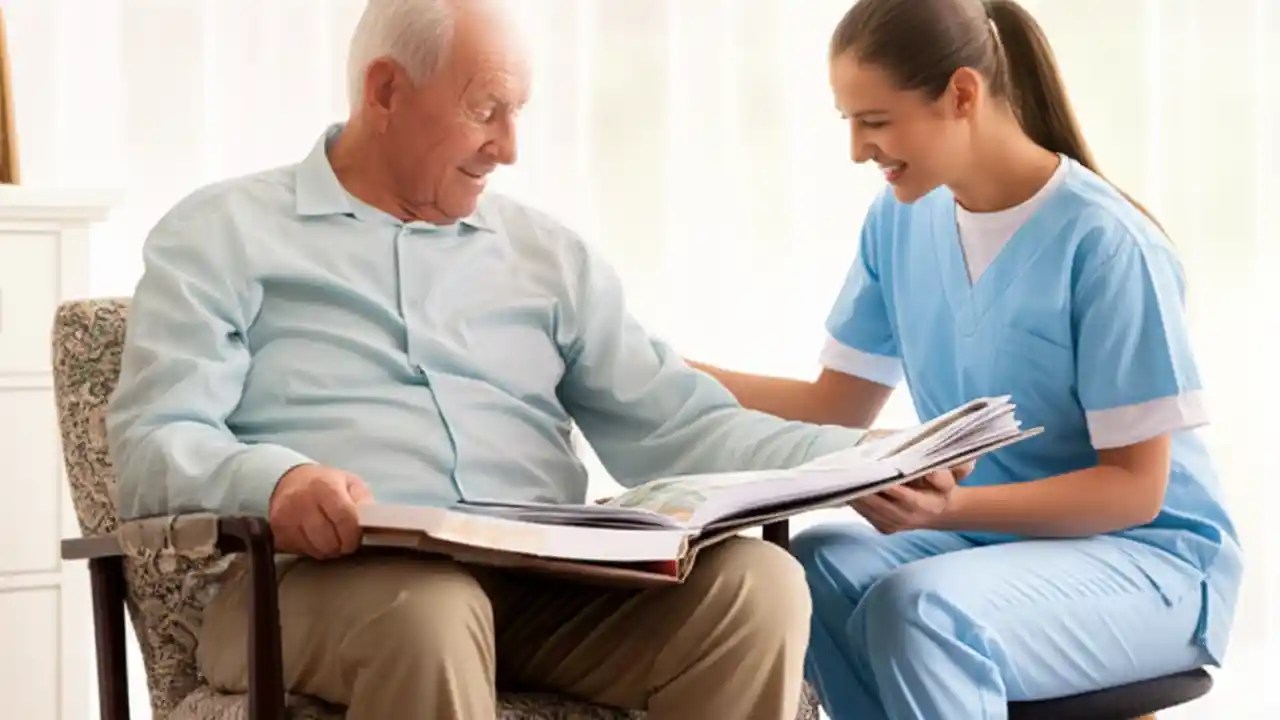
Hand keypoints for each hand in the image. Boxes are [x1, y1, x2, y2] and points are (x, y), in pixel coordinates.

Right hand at [268, 464, 373, 558]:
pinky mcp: (278, 529)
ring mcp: (287, 516)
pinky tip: (314, 538)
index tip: (355, 539)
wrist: (290, 480)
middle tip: (344, 542)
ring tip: (331, 539)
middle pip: (328, 539)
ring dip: (327, 550)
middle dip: (341, 546)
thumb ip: (363, 500)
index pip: (344, 518)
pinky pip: (300, 551)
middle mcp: (303, 500)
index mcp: (326, 486)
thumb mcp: (350, 483)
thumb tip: (373, 521)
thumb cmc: (326, 484)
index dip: (353, 535)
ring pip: (314, 549)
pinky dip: (311, 550)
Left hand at [850, 461, 973, 533]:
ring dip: (855, 492)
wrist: (936, 511)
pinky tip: (847, 484)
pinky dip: (855, 498)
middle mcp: (905, 518)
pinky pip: (864, 513)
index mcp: (923, 505)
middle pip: (877, 502)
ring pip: (867, 508)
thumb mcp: (950, 478)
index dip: (886, 484)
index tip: (871, 469)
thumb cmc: (940, 489)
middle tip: (848, 469)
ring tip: (844, 474)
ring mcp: (891, 525)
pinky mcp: (882, 527)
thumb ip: (943, 475)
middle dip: (863, 486)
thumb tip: (930, 472)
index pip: (901, 494)